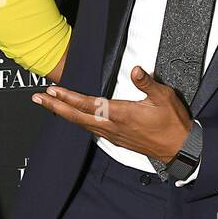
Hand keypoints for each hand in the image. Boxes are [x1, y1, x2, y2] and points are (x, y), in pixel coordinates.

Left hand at [31, 65, 191, 161]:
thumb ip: (147, 83)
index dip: (67, 98)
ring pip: (82, 124)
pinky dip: (78, 121)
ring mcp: (113, 135)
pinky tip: (74, 117)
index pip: (87, 104)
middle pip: (76, 117)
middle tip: (37, 98)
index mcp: (121, 114)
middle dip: (54, 107)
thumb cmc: (173, 124)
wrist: (180, 149)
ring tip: (50, 104)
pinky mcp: (117, 139)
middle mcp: (112, 126)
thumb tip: (136, 69)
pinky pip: (91, 129)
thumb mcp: (164, 98)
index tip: (52, 91)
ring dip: (64, 114)